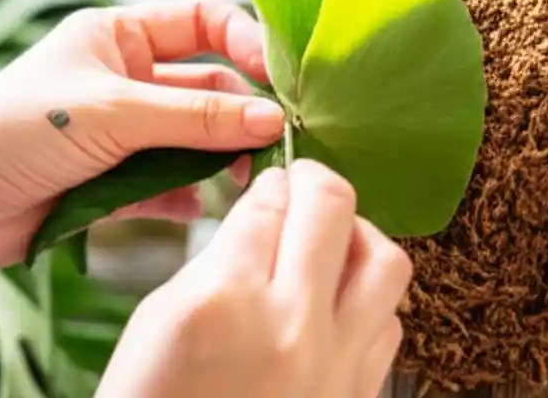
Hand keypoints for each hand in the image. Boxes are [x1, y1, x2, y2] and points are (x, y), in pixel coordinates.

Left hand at [0, 0, 285, 271]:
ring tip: (244, 180)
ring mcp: (120, 133)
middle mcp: (123, 78)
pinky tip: (197, 207)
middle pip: (205, 86)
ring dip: (219, 157)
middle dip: (239, 112)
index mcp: (116, 36)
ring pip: (192, 139)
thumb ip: (197, 117)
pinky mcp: (112, 183)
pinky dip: (187, 196)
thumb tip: (272, 119)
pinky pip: (168, 185)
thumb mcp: (115, 113)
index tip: (277, 77)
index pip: (200, 22)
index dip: (243, 42)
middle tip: (273, 142)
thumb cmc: (14, 130)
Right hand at [98, 160, 411, 397]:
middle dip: (315, 181)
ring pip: (385, 260)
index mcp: (223, 301)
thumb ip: (218, 260)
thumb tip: (263, 215)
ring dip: (357, 237)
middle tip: (302, 183)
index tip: (268, 181)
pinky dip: (369, 301)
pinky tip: (337, 306)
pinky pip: (389, 323)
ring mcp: (334, 367)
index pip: (267, 203)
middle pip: (333, 207)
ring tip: (329, 242)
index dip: (268, 183)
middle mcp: (289, 326)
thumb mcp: (158, 322)